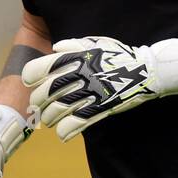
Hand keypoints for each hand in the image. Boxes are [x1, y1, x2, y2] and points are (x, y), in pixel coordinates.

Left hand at [22, 36, 177, 139]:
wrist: (146, 70)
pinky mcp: (101, 107)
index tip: (30, 84)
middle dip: (38, 103)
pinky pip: (77, 122)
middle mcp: (79, 74)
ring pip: (58, 110)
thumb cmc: (119, 56)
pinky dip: (65, 131)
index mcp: (75, 57)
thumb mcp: (97, 42)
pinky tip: (62, 135)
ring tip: (49, 122)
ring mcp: (90, 91)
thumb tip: (54, 47)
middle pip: (45, 93)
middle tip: (39, 108)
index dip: (30, 78)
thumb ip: (73, 45)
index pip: (39, 68)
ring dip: (50, 119)